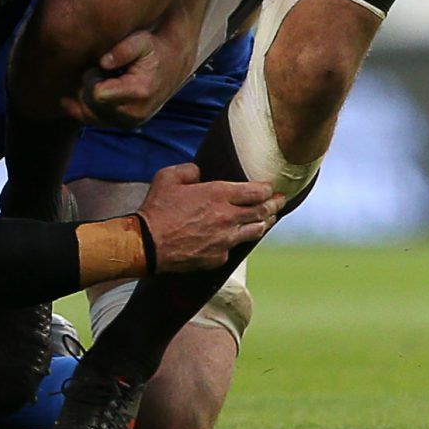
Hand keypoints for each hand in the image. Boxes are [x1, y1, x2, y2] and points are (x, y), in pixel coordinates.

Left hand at [71, 29, 182, 127]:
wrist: (173, 65)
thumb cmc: (154, 49)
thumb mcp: (142, 40)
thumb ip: (123, 49)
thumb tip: (103, 62)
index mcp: (139, 93)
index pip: (97, 94)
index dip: (92, 77)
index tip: (99, 65)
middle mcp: (135, 114)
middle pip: (91, 105)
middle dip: (89, 86)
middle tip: (101, 71)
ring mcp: (131, 122)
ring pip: (90, 115)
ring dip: (88, 97)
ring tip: (103, 80)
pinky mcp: (126, 125)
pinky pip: (95, 121)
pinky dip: (88, 108)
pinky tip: (86, 95)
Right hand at [136, 163, 277, 271]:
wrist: (147, 244)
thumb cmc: (156, 209)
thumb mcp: (167, 178)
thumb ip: (188, 170)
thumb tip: (199, 173)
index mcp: (218, 195)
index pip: (257, 192)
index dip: (268, 189)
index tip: (271, 188)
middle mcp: (227, 217)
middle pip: (262, 211)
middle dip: (275, 205)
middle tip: (281, 201)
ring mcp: (225, 240)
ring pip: (255, 231)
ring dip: (264, 223)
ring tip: (268, 219)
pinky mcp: (218, 257)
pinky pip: (233, 248)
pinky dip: (236, 240)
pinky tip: (237, 238)